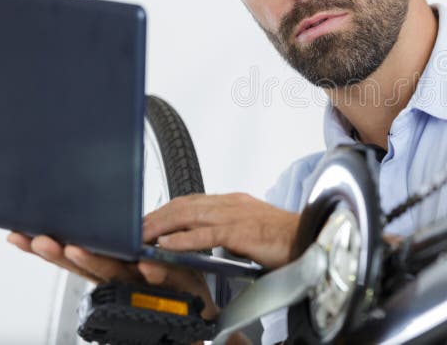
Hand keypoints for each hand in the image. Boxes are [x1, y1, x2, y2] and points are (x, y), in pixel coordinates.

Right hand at [6, 232, 217, 318]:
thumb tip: (96, 219)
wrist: (203, 307)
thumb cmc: (170, 281)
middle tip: (42, 240)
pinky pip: (162, 279)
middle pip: (86, 265)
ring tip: (78, 248)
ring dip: (97, 261)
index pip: (76, 254)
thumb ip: (120, 245)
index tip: (24, 235)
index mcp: (114, 267)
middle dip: (62, 253)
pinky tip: (146, 266)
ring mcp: (146, 284)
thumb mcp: (139, 258)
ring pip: (117, 274)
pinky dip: (153, 273)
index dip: (50, 248)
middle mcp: (124, 277)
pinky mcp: (173, 286)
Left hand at [142, 192, 299, 268]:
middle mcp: (232, 204)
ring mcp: (236, 216)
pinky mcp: (242, 232)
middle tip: (133, 228)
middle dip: (156, 216)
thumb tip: (212, 241)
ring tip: (141, 236)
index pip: (191, 202)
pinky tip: (167, 245)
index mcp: (234, 202)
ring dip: (162, 226)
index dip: (165, 210)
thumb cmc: (286, 238)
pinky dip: (183, 240)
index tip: (147, 221)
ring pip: (189, 216)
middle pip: (184, 205)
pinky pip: (206, 234)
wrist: (313, 238)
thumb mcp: (251, 230)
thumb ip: (230, 231)